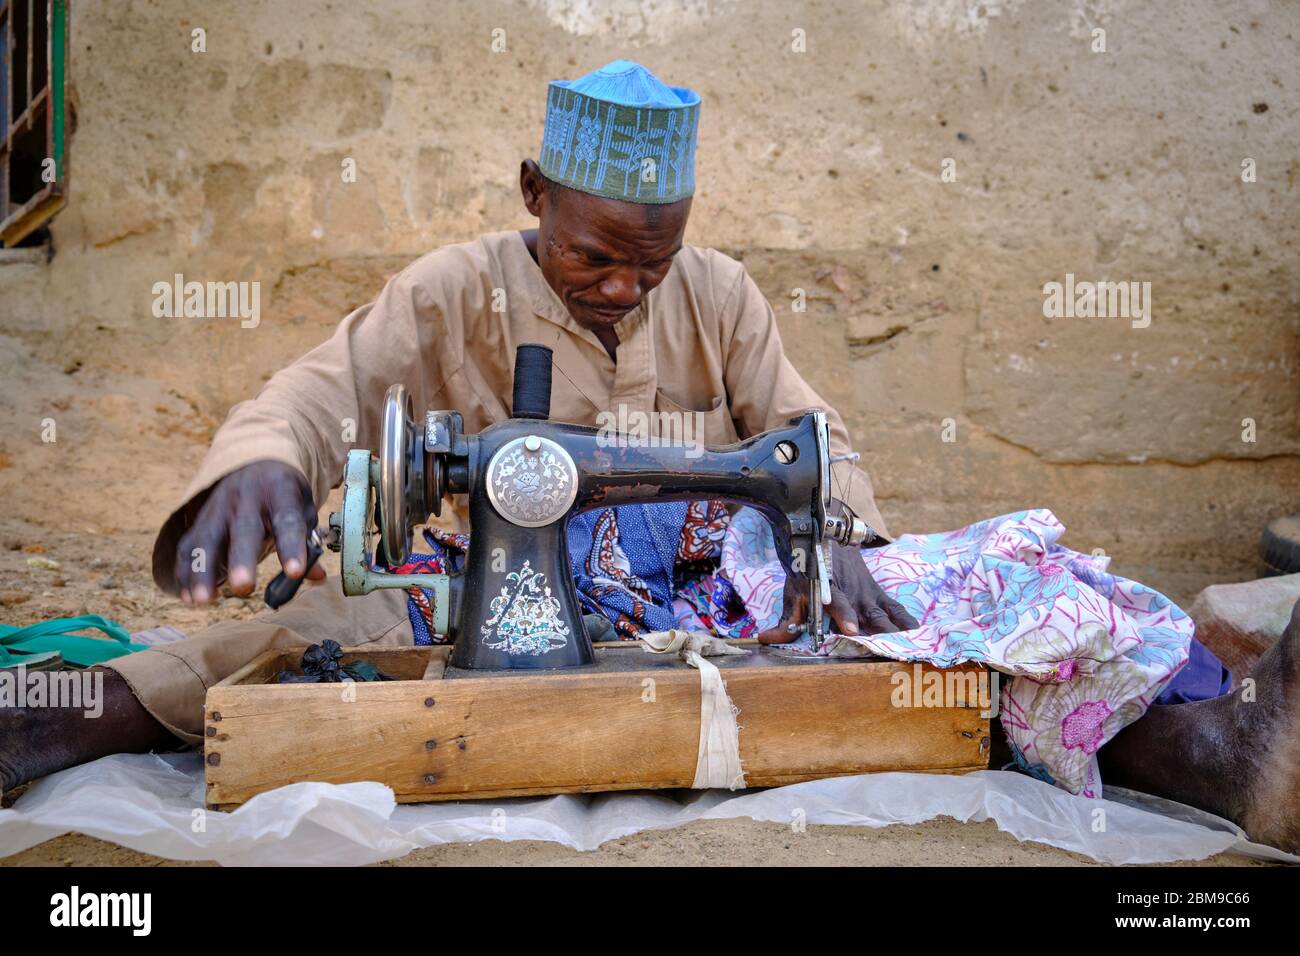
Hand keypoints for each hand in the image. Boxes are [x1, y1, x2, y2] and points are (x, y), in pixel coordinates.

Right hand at [174, 460, 323, 604]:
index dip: (291, 545)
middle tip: (243, 587)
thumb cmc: (284, 494)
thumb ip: (307, 542)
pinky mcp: (199, 520)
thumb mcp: (302, 508)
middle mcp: (246, 497)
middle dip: (241, 560)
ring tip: (203, 600)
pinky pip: (189, 546)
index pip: (287, 519)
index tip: (295, 572)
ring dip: (202, 571)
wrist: (255, 460)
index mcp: (280, 491)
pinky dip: (186, 572)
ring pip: (207, 538)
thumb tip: (317, 577)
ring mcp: (218, 508)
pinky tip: (188, 597)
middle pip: (243, 529)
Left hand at [758, 540, 917, 643]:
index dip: (844, 616)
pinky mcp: (878, 593)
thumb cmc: (806, 566)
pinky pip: (895, 608)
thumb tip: (766, 641)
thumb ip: (785, 619)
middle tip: (888, 653)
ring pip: (884, 616)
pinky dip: (906, 620)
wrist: (827, 532)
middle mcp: (852, 594)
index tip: (850, 630)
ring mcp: (868, 594)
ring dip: (895, 633)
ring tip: (908, 650)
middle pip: (867, 617)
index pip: (837, 604)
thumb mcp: (793, 589)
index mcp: (830, 590)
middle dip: (877, 636)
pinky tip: (917, 635)